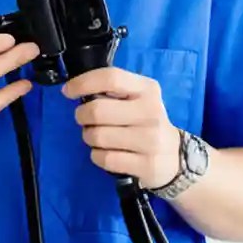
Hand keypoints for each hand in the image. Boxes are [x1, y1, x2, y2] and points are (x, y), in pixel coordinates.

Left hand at [62, 68, 180, 189]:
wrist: (174, 157)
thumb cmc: (146, 122)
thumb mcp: (139, 98)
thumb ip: (113, 90)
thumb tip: (76, 89)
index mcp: (147, 89)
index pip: (111, 78)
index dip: (83, 83)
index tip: (68, 91)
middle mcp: (151, 111)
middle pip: (97, 110)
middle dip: (82, 116)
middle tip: (85, 119)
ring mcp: (150, 140)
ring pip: (97, 136)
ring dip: (89, 137)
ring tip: (98, 137)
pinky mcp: (146, 165)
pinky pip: (104, 158)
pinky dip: (97, 156)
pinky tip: (107, 152)